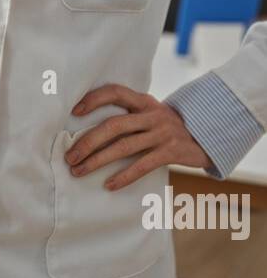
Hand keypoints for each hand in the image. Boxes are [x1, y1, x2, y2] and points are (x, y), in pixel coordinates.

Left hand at [65, 83, 211, 189]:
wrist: (208, 137)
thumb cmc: (169, 128)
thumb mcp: (152, 114)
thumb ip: (130, 116)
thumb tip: (91, 130)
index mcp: (144, 102)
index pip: (115, 92)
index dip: (94, 98)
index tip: (74, 111)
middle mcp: (152, 114)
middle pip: (114, 125)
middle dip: (87, 141)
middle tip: (69, 156)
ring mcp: (162, 133)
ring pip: (124, 147)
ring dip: (97, 161)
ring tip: (79, 171)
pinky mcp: (171, 152)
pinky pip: (143, 165)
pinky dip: (124, 176)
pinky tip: (109, 185)